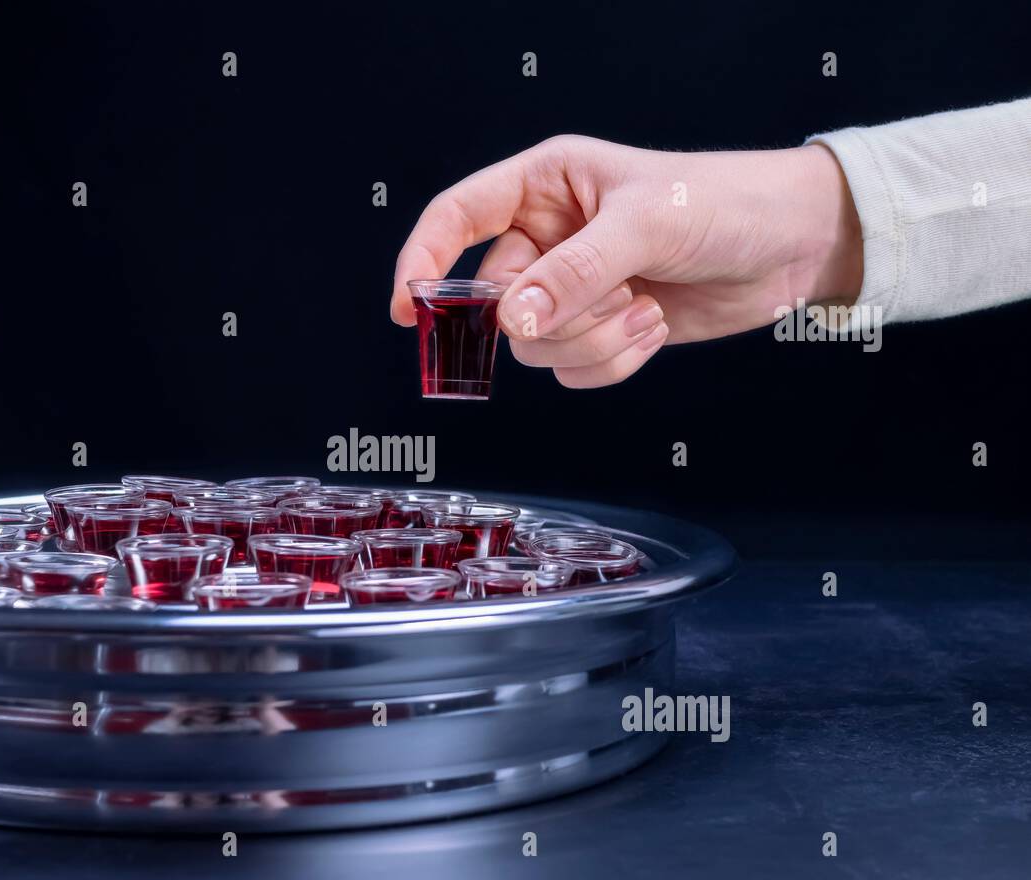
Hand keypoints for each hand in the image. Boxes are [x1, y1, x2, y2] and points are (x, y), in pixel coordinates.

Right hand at [390, 135, 862, 387]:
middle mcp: (549, 239)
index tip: (408, 311)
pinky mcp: (603, 328)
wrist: (795, 244)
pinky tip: (653, 326)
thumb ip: (574, 273)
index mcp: (543, 187)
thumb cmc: (724, 202)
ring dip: (590, 340)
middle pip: (496, 302)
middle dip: (548, 317)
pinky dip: (610, 361)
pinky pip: (572, 369)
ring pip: (535, 345)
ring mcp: (575, 289)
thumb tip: (513, 321)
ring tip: (644, 308)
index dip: (422, 262)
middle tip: (605, 300)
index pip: (456, 219)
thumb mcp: (644, 224)